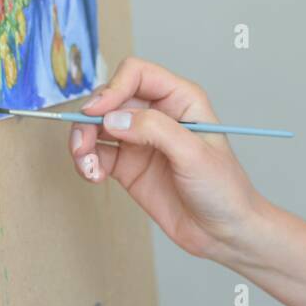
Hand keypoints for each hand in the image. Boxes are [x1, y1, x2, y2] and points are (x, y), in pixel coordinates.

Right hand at [68, 56, 264, 262]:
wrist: (223, 231)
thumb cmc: (223, 187)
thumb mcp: (194, 154)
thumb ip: (155, 130)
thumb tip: (113, 119)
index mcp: (180, 99)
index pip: (137, 74)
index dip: (113, 88)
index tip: (97, 112)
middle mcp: (157, 114)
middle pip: (110, 98)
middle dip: (90, 118)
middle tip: (83, 145)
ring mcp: (140, 140)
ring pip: (97, 126)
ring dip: (83, 141)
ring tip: (86, 165)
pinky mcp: (128, 166)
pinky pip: (97, 154)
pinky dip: (87, 162)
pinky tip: (95, 176)